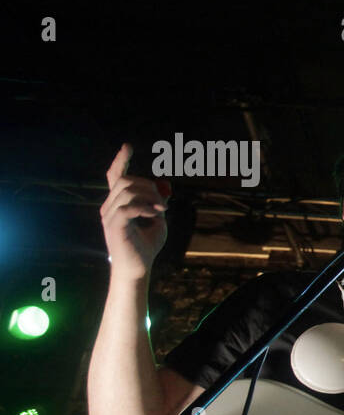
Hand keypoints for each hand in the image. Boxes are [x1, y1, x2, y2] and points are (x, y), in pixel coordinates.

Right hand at [101, 143, 170, 279]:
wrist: (138, 267)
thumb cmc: (146, 245)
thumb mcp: (157, 220)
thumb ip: (157, 202)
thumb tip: (163, 187)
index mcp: (118, 203)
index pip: (115, 176)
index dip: (121, 161)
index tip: (128, 147)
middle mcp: (109, 207)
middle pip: (125, 181)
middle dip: (148, 185)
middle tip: (163, 201)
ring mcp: (109, 215)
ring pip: (127, 191)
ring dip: (149, 196)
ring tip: (161, 209)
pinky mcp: (114, 225)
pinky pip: (128, 207)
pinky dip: (145, 207)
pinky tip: (155, 214)